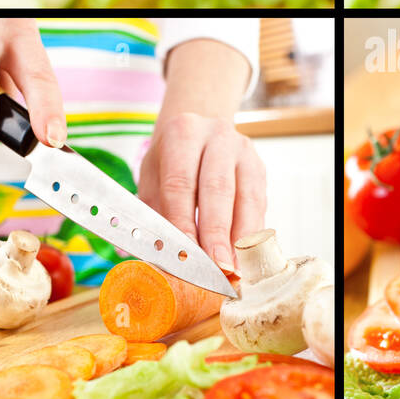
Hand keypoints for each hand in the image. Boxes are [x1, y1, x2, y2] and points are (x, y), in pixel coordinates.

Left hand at [137, 112, 265, 272]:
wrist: (201, 130)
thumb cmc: (173, 160)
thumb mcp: (154, 176)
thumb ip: (151, 212)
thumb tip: (139, 251)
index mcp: (183, 134)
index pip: (181, 182)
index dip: (184, 220)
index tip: (186, 253)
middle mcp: (216, 136)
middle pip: (217, 188)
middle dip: (217, 232)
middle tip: (216, 265)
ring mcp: (243, 151)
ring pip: (246, 197)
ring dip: (240, 238)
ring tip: (235, 268)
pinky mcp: (259, 168)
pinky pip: (259, 205)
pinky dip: (252, 234)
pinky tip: (245, 256)